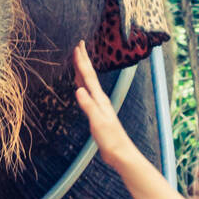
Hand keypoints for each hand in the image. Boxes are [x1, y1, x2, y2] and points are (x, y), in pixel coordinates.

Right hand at [73, 40, 136, 170]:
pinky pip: (88, 92)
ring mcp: (99, 105)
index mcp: (99, 99)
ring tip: (78, 59)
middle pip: (90, 75)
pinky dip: (83, 84)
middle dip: (84, 60)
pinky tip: (80, 85)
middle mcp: (100, 99)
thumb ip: (88, 106)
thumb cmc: (110, 139)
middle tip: (79, 45)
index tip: (77, 46)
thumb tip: (78, 89)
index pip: (89, 76)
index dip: (82, 61)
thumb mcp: (98, 122)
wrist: (121, 154)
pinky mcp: (97, 112)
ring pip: (89, 82)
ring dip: (83, 69)